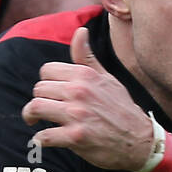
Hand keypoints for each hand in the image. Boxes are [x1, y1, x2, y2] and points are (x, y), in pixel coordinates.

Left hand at [22, 27, 154, 170]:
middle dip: (39, 99)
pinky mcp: (76, 137)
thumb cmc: (122, 109)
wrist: (140, 140)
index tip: (51, 92)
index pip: (47, 71)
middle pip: (39, 89)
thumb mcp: (108, 79)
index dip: (47, 82)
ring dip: (31, 116)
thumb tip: (80, 31)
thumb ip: (88, 58)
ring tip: (35, 121)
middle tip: (43, 110)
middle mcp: (79, 91)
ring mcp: (77, 115)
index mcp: (85, 75)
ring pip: (36, 108)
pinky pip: (44, 135)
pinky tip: (47, 139)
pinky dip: (41, 139)